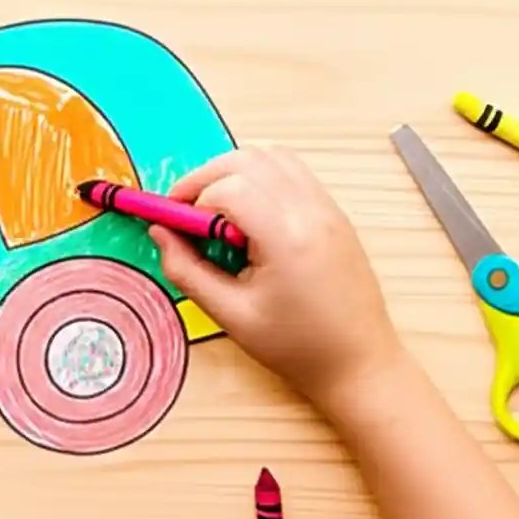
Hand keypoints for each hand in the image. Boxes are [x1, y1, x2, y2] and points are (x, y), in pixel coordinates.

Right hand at [149, 145, 404, 406]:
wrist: (359, 363)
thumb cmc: (296, 347)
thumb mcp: (230, 315)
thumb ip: (187, 270)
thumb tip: (160, 233)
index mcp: (285, 237)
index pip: (226, 188)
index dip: (190, 199)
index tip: (172, 222)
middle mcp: (310, 211)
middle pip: (247, 159)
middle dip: (206, 176)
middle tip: (185, 209)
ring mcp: (328, 208)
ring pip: (272, 155)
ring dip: (235, 170)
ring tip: (216, 208)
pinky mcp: (335, 213)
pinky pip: (293, 171)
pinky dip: (261, 177)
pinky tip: (248, 213)